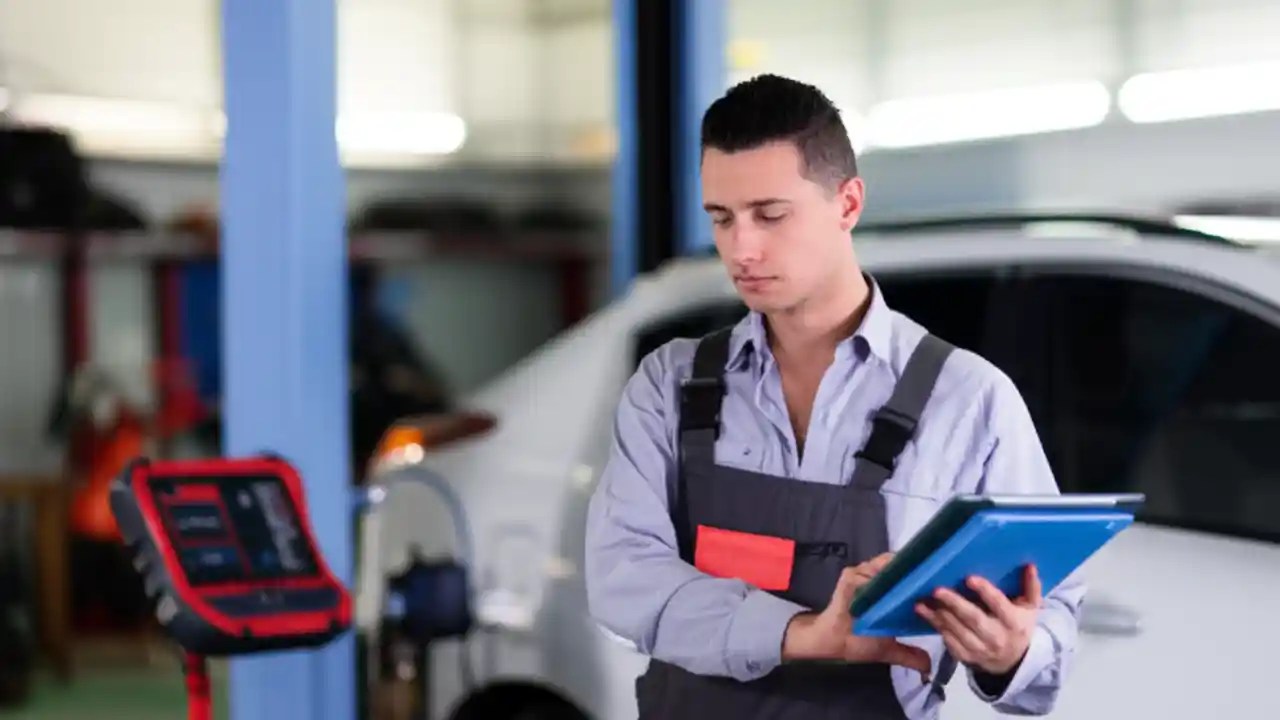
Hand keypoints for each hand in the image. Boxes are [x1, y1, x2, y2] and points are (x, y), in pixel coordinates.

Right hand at [782, 553, 932, 681]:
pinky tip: (888, 586)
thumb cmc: (858, 642)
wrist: (832, 643)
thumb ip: (910, 655)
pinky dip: (878, 577)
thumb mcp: (889, 650)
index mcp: (888, 592)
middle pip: (900, 565)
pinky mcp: (850, 576)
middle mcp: (876, 578)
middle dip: (914, 570)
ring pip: (886, 565)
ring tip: (911, 582)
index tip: (941, 583)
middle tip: (930, 580)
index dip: (926, 578)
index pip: (910, 575)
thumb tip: (929, 667)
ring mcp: (863, 575)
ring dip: (897, 572)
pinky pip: (867, 571)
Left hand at [916, 564, 1041, 675]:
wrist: (1013, 662)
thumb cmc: (1018, 626)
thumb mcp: (1030, 609)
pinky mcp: (967, 657)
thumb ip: (1031, 587)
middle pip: (974, 619)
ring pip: (957, 631)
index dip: (986, 592)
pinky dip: (936, 627)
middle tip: (937, 590)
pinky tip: (925, 613)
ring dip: (939, 615)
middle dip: (954, 604)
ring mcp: (981, 650)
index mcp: (1014, 623)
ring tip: (924, 601)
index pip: (1000, 606)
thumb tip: (1029, 565)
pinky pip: (949, 642)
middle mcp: (997, 638)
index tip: (970, 578)